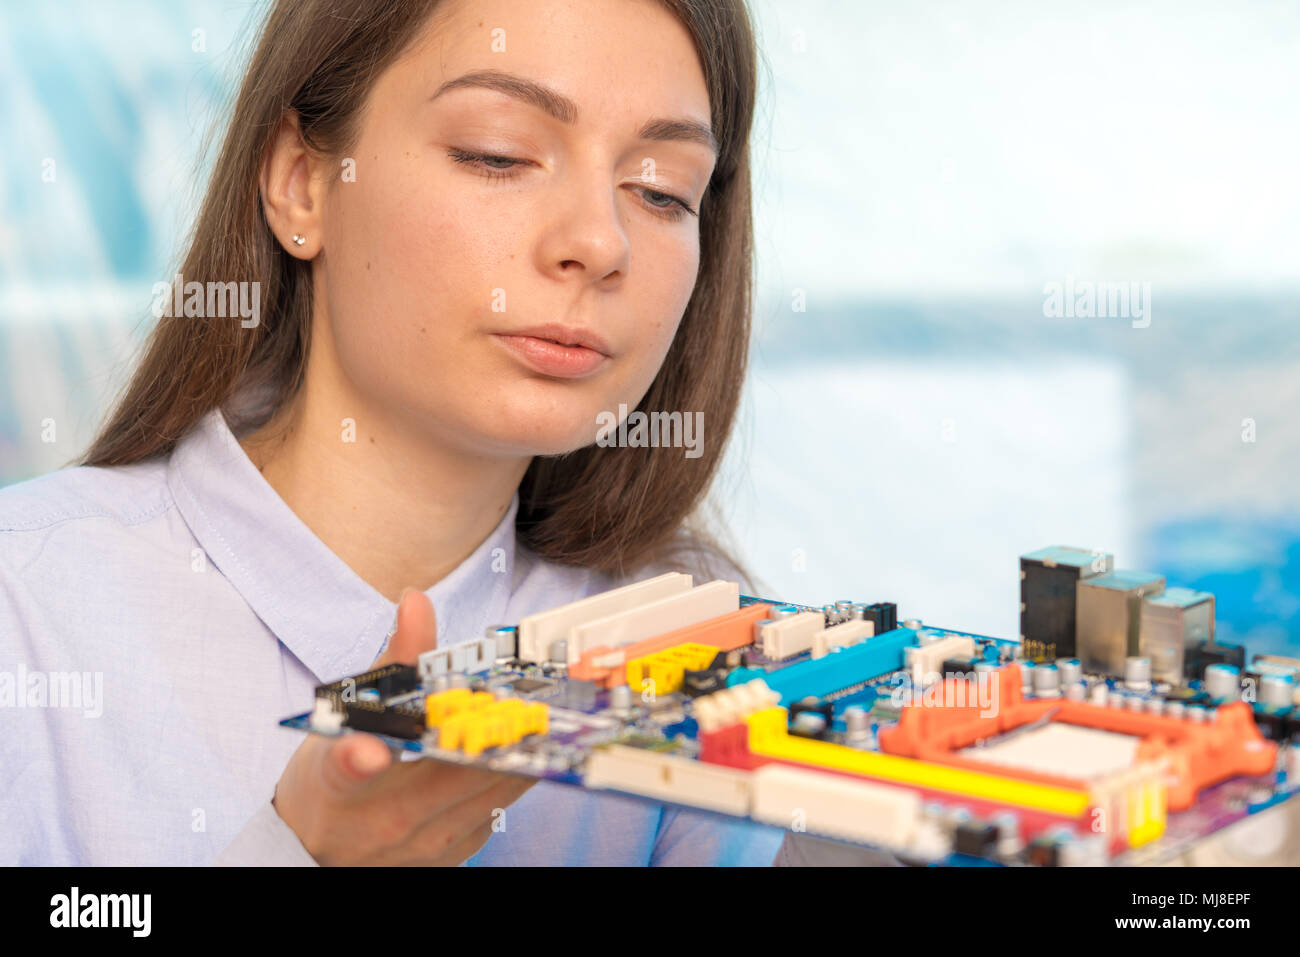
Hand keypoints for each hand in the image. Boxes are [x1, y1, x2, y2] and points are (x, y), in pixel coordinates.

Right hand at [273, 588, 535, 864]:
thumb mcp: (344, 719)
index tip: (370, 750)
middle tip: (524, 696)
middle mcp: (383, 820)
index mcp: (340, 782)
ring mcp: (424, 844)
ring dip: (515, 750)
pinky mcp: (454, 856)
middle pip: (450, 772)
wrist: (319, 853)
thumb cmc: (329, 781)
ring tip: (538, 713)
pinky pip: (496, 808)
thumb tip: (416, 603)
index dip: (358, 758)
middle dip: (491, 732)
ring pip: (488, 790)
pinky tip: (524, 745)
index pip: (346, 770)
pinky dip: (511, 774)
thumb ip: (390, 661)